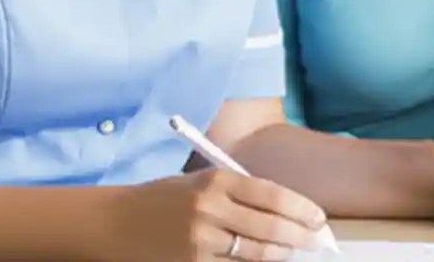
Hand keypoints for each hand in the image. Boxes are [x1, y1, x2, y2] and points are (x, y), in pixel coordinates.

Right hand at [103, 169, 327, 261]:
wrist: (116, 222)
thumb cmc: (163, 198)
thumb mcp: (199, 181)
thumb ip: (237, 193)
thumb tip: (283, 210)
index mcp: (215, 180)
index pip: (271, 195)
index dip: (300, 208)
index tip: (318, 217)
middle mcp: (210, 208)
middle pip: (270, 227)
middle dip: (300, 236)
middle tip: (317, 240)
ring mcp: (201, 240)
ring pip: (256, 253)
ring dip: (282, 254)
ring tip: (294, 251)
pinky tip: (266, 261)